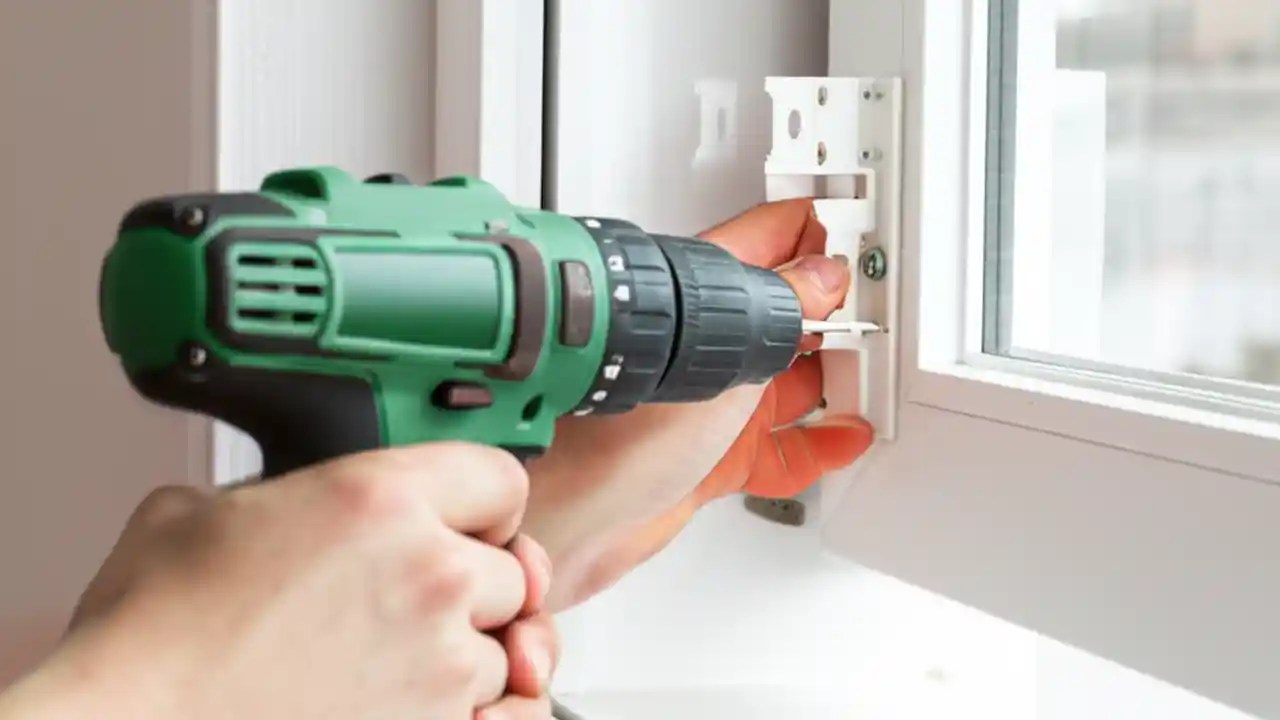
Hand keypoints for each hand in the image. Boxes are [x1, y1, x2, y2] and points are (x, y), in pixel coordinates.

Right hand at [0, 444, 559, 719]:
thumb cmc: (152, 644)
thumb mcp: (196, 515)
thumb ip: (275, 494)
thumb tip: (282, 504)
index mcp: (379, 499)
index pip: (501, 480)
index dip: (481, 504)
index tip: (464, 524)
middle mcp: (427, 575)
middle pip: (510, 571)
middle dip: (470, 588)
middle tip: (408, 607)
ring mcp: (438, 664)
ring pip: (503, 650)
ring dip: (462, 658)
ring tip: (385, 666)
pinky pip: (501, 719)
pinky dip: (469, 714)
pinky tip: (418, 705)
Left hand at [524, 199, 874, 609]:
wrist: (577, 517)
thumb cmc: (612, 430)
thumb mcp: (722, 355)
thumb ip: (780, 312)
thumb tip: (821, 276)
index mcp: (698, 297)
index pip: (770, 240)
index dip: (818, 230)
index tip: (863, 228)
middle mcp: (704, 347)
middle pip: (786, 313)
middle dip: (836, 310)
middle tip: (879, 309)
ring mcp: (709, 403)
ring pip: (789, 381)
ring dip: (834, 378)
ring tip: (873, 370)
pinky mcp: (713, 456)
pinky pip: (780, 446)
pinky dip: (817, 443)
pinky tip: (843, 436)